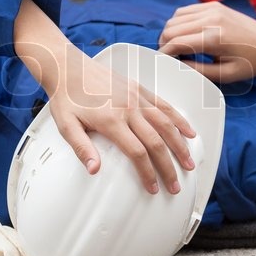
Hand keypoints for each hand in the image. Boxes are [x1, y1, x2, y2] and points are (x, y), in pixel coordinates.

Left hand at [47, 50, 195, 194]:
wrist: (68, 67)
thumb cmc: (67, 97)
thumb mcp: (66, 125)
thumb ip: (81, 148)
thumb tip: (94, 169)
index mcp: (111, 121)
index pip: (137, 153)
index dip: (148, 173)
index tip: (154, 187)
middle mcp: (128, 108)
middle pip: (156, 142)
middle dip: (169, 167)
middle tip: (175, 185)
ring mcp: (137, 97)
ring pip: (166, 124)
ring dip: (180, 145)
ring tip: (189, 162)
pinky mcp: (140, 89)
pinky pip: (164, 105)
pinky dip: (179, 119)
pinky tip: (189, 131)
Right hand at [159, 1, 255, 82]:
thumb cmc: (249, 65)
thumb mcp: (224, 75)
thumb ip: (197, 70)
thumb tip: (175, 64)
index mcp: (214, 38)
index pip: (176, 42)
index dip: (164, 54)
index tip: (161, 64)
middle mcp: (212, 19)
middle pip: (171, 28)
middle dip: (164, 44)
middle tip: (170, 58)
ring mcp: (213, 9)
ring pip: (175, 18)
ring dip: (171, 33)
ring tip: (178, 48)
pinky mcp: (214, 5)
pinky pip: (185, 11)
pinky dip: (180, 23)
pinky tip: (186, 35)